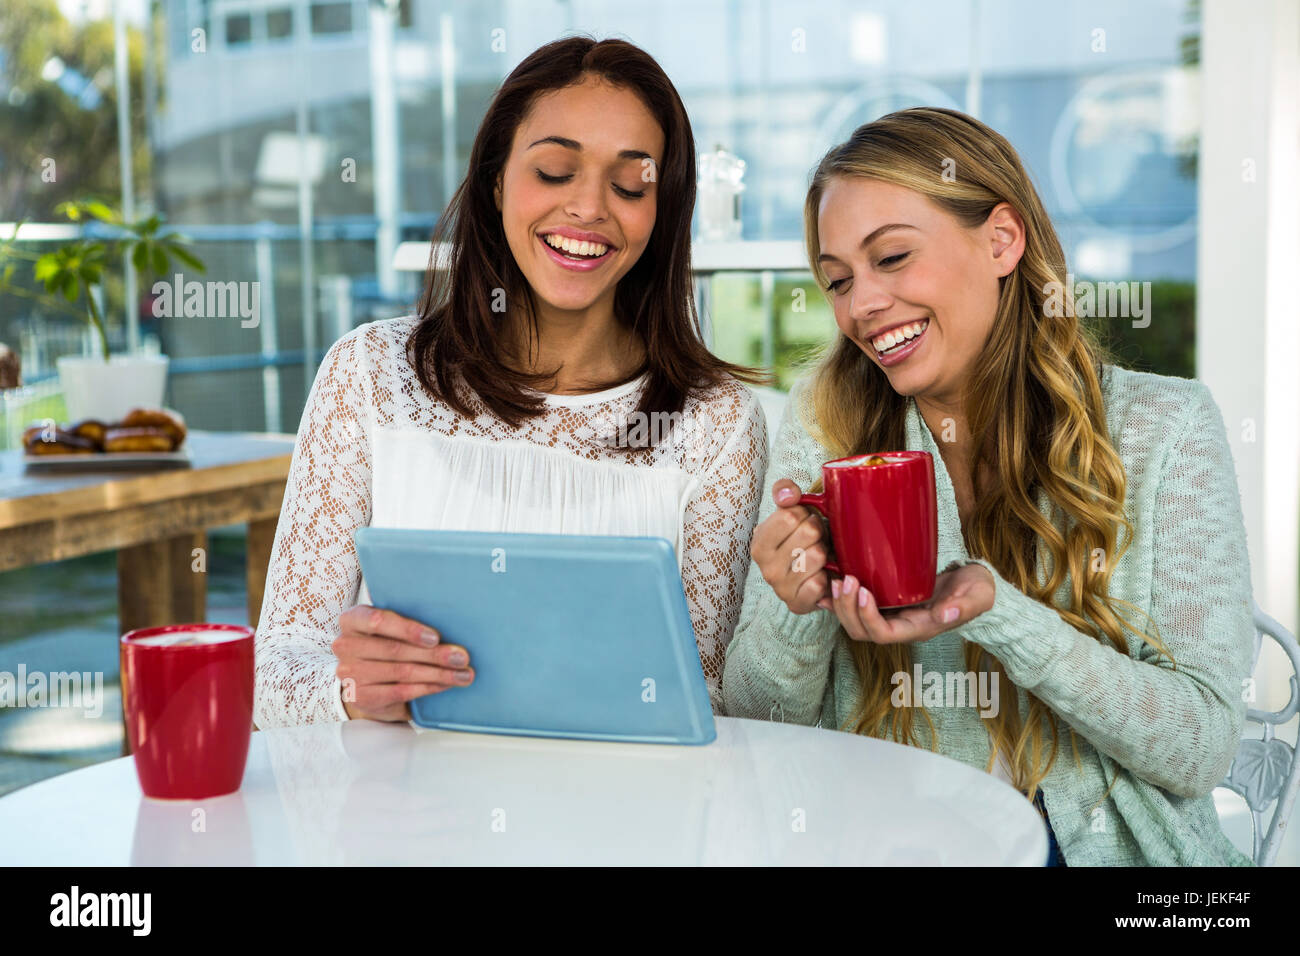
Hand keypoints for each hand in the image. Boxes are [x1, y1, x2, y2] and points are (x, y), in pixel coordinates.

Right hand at [333, 605, 474, 721]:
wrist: (362, 683)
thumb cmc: (383, 645)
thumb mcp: (387, 628)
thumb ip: (406, 621)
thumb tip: (453, 621)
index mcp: (352, 620)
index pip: (378, 621)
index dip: (408, 629)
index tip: (435, 637)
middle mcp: (345, 645)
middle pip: (395, 650)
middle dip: (434, 654)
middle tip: (461, 657)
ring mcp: (350, 673)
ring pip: (402, 672)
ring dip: (438, 673)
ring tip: (463, 674)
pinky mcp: (360, 696)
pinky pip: (401, 691)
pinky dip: (428, 687)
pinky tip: (445, 685)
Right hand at [751, 478, 832, 613]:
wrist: (803, 577)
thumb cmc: (796, 540)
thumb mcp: (787, 512)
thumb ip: (784, 492)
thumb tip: (789, 494)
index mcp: (759, 543)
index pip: (790, 516)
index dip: (805, 514)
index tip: (804, 522)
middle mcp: (765, 568)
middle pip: (809, 533)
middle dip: (818, 532)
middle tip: (815, 539)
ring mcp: (781, 588)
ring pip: (817, 556)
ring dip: (825, 554)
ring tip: (818, 556)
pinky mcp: (797, 604)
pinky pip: (820, 583)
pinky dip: (827, 577)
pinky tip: (822, 575)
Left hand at [829, 563, 994, 644]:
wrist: (974, 584)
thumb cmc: (976, 590)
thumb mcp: (978, 595)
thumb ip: (965, 606)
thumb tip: (948, 614)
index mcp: (918, 629)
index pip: (883, 634)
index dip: (868, 617)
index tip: (863, 590)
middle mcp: (900, 626)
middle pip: (861, 631)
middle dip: (847, 609)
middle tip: (844, 579)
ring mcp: (891, 616)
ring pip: (854, 621)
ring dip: (840, 603)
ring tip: (836, 578)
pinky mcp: (886, 602)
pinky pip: (855, 607)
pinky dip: (838, 600)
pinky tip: (826, 585)